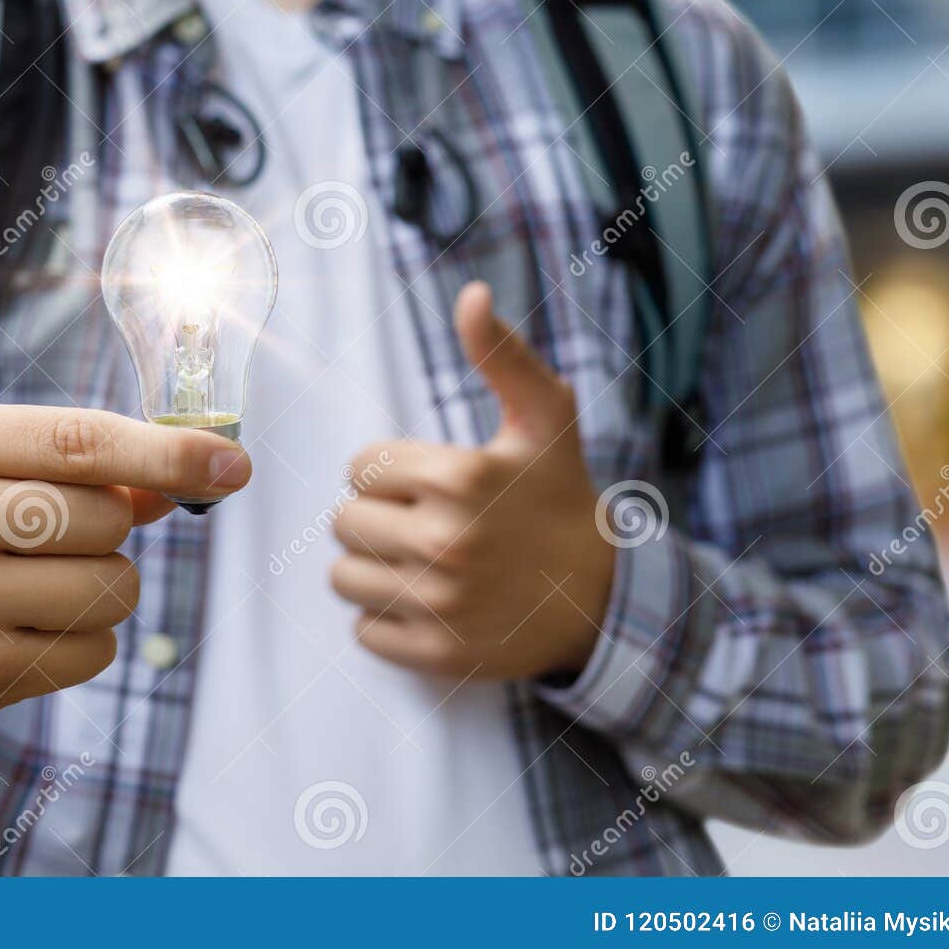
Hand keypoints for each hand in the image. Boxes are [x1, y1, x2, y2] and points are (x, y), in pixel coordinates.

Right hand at [0, 402, 251, 749]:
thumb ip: (65, 460)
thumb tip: (185, 471)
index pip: (80, 440)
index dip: (169, 452)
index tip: (232, 464)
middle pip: (106, 518)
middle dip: (108, 527)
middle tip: (52, 534)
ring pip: (111, 589)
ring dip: (103, 586)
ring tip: (38, 583)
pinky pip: (93, 654)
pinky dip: (84, 641)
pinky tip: (24, 629)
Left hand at [330, 282, 613, 681]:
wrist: (605, 597)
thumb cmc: (559, 496)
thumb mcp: (543, 417)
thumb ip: (501, 353)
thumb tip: (471, 294)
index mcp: (460, 476)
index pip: (358, 468)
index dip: (388, 474)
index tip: (428, 484)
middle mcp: (447, 540)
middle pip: (343, 523)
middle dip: (375, 519)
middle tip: (421, 523)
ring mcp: (442, 603)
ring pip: (344, 578)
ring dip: (373, 570)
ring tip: (420, 563)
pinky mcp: (439, 654)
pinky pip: (364, 633)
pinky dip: (385, 621)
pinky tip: (427, 604)